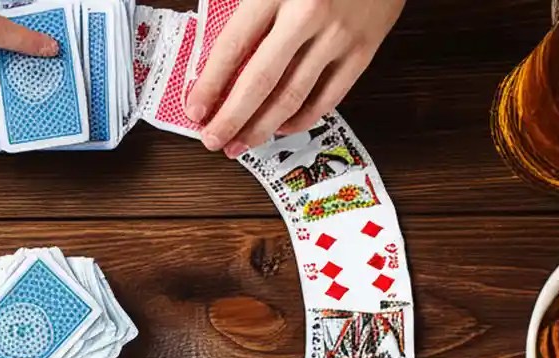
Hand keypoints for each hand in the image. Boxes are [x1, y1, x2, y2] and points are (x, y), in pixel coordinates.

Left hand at [187, 0, 404, 156]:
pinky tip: (281, 127)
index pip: (233, 47)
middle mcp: (307, 15)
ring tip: (240, 143)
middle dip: (231, 118)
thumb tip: (213, 54)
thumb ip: (248, 6)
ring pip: (292, 97)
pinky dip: (302, 119)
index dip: (209, 84)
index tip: (194, 109)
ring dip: (262, 127)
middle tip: (212, 139)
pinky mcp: (364, 50)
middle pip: (259, 81)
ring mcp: (338, 36)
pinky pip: (329, 97)